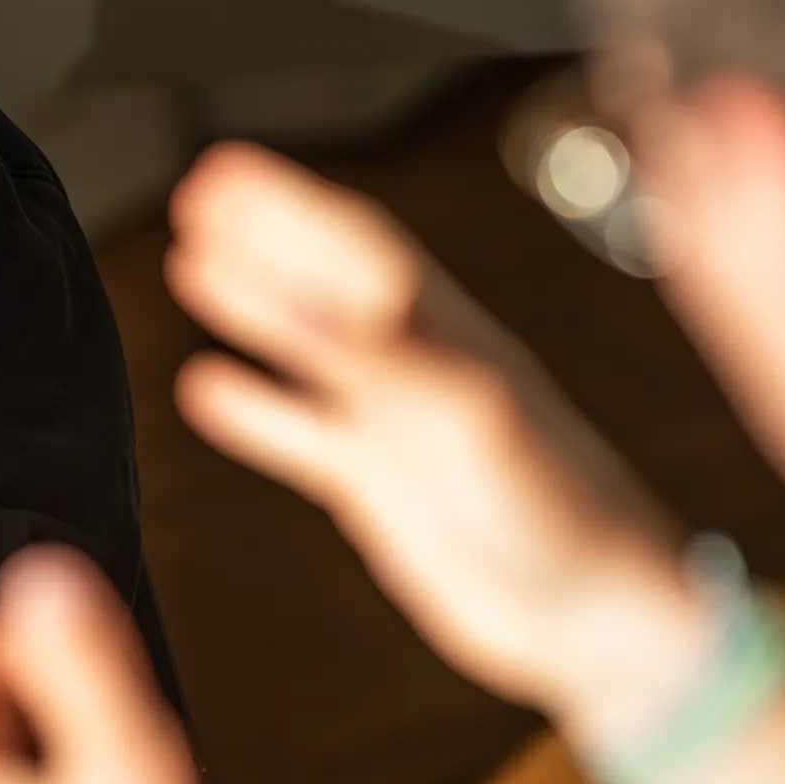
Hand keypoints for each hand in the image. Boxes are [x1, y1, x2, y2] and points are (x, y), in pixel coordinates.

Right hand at [165, 142, 714, 749]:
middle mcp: (416, 364)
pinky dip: (254, 409)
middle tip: (199, 190)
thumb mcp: (466, 419)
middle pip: (325, 279)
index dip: (290, 202)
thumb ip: (382, 358)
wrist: (595, 615)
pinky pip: (302, 432)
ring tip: (188, 266)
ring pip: (307, 348)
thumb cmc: (557, 511)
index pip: (355, 245)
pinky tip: (206, 390)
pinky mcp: (380, 484)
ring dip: (250, 307)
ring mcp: (396, 422)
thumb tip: (303, 302)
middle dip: (263, 233)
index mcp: (446, 333)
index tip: (226, 169)